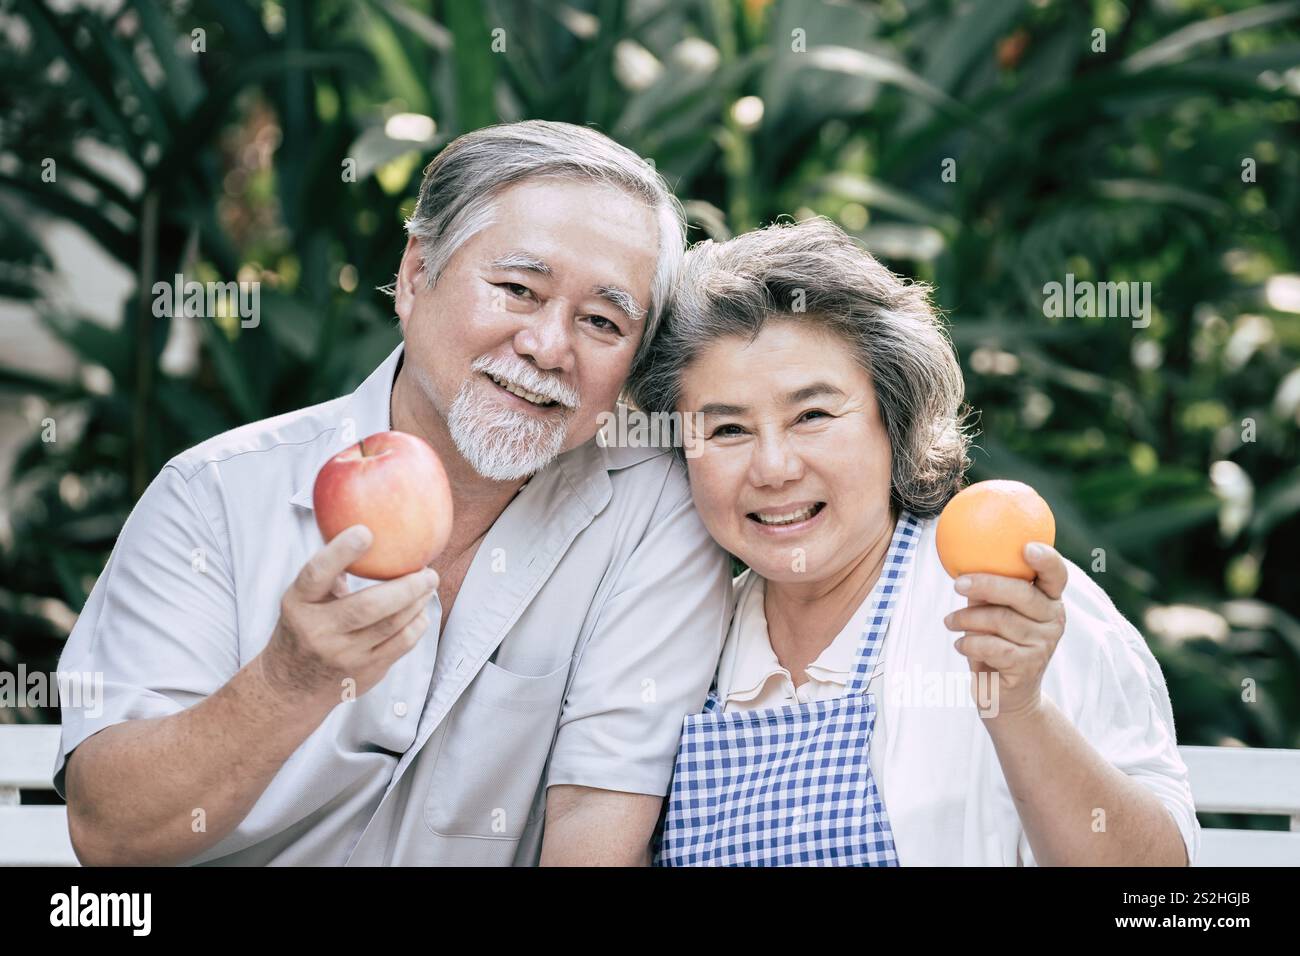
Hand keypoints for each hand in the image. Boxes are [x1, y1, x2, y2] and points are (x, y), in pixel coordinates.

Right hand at [259, 525, 438, 706]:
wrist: (290, 686)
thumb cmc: (304, 627)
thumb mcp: (303, 600)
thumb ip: (329, 571)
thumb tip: (368, 527)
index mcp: (298, 604)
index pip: (316, 574)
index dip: (340, 552)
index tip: (366, 531)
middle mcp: (318, 632)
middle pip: (368, 606)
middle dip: (406, 586)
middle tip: (427, 571)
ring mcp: (343, 655)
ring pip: (391, 626)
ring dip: (417, 602)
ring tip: (427, 584)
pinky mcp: (365, 671)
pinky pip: (401, 645)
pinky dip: (417, 624)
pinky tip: (420, 611)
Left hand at [942, 542, 1067, 722]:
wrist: (1005, 694)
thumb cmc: (997, 642)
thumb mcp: (993, 611)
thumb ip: (989, 588)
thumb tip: (963, 560)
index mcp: (1049, 599)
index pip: (1056, 575)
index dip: (1046, 559)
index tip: (1026, 547)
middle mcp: (1054, 620)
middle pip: (1021, 593)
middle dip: (985, 585)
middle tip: (957, 585)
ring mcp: (1044, 644)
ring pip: (1000, 620)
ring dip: (967, 619)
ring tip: (950, 622)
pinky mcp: (1028, 666)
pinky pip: (993, 646)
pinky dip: (969, 643)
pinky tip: (960, 645)